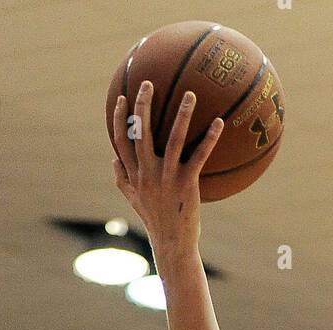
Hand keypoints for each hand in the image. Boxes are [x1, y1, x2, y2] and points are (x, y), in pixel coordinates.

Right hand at [111, 81, 222, 264]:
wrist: (173, 244)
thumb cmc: (155, 221)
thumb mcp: (133, 201)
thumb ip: (122, 179)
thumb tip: (113, 159)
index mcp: (134, 175)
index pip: (121, 141)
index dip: (119, 118)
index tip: (122, 98)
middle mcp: (147, 173)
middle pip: (141, 132)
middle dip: (143, 105)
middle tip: (150, 83)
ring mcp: (167, 178)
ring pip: (172, 138)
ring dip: (181, 114)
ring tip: (190, 94)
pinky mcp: (187, 184)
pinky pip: (199, 156)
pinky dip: (209, 138)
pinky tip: (219, 123)